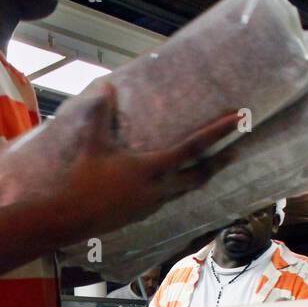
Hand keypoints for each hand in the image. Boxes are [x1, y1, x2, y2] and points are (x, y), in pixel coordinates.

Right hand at [49, 83, 240, 243]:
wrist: (69, 218)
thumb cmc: (81, 179)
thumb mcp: (92, 142)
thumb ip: (101, 114)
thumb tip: (107, 87)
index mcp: (152, 168)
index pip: (193, 147)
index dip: (218, 132)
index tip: (238, 120)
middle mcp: (159, 188)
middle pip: (200, 175)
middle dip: (220, 162)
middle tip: (237, 151)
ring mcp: (152, 204)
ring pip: (186, 189)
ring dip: (201, 176)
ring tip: (210, 166)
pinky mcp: (142, 214)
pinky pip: (169, 198)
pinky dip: (179, 187)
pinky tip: (173, 182)